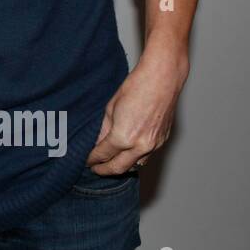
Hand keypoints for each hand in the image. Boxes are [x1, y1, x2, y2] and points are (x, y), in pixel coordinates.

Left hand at [87, 42, 188, 173]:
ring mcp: (154, 145)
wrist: (162, 79)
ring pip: (135, 165)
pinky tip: (127, 154)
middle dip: (104, 170)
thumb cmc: (136, 88)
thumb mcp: (110, 109)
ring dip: (121, 166)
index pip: (103, 155)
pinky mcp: (163, 141)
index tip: (87, 160)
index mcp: (123, 137)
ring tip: (110, 163)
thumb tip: (97, 143)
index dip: (92, 159)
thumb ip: (104, 130)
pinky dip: (135, 158)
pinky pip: (147, 157)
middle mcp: (140, 146)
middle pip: (119, 168)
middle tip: (95, 168)